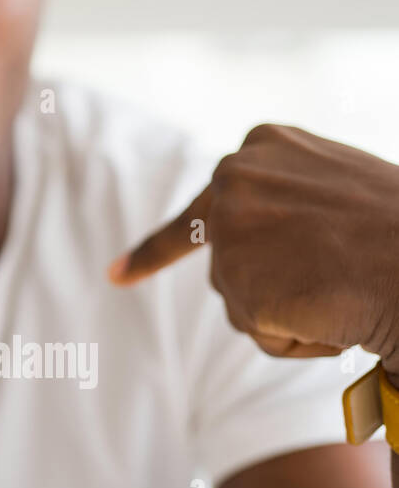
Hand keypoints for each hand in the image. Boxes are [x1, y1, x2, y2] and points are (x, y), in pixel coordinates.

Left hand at [108, 123, 398, 376]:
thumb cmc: (398, 229)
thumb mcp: (337, 188)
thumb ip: (286, 200)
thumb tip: (240, 240)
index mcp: (260, 148)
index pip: (202, 204)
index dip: (160, 249)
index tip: (117, 275)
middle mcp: (233, 179)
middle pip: (226, 261)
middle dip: (256, 287)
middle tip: (320, 283)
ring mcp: (232, 231)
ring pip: (241, 300)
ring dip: (289, 310)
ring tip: (345, 288)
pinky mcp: (239, 282)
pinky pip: (258, 333)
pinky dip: (297, 339)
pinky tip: (334, 314)